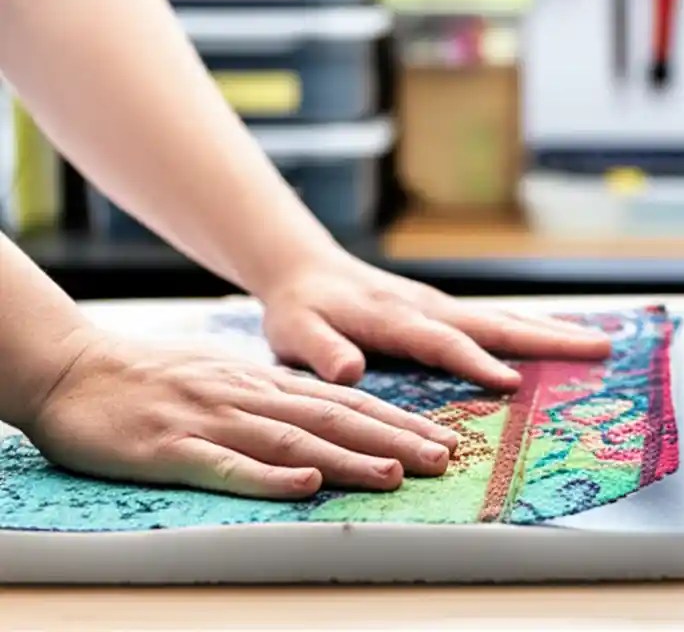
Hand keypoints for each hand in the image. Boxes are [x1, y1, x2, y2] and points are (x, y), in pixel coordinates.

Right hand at [23, 331, 461, 498]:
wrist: (72, 368)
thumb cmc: (150, 377)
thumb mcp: (223, 377)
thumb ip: (271, 397)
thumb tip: (323, 417)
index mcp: (263, 383)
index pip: (344, 401)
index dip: (397, 420)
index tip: (441, 439)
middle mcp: (248, 397)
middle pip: (333, 418)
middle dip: (393, 439)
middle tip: (442, 459)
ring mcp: (211, 421)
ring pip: (292, 439)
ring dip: (347, 457)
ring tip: (393, 474)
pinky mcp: (170, 448)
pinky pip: (226, 464)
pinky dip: (268, 475)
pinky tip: (304, 485)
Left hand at [255, 251, 612, 387]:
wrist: (307, 269)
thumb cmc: (301, 310)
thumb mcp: (296, 333)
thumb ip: (323, 353)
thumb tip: (350, 372)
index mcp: (396, 318)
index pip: (442, 343)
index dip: (475, 362)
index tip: (512, 382)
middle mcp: (430, 309)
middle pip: (496, 325)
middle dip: (548, 339)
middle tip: (599, 350)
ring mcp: (444, 308)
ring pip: (507, 321)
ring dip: (554, 333)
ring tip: (601, 344)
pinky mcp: (449, 312)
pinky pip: (499, 322)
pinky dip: (535, 329)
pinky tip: (564, 339)